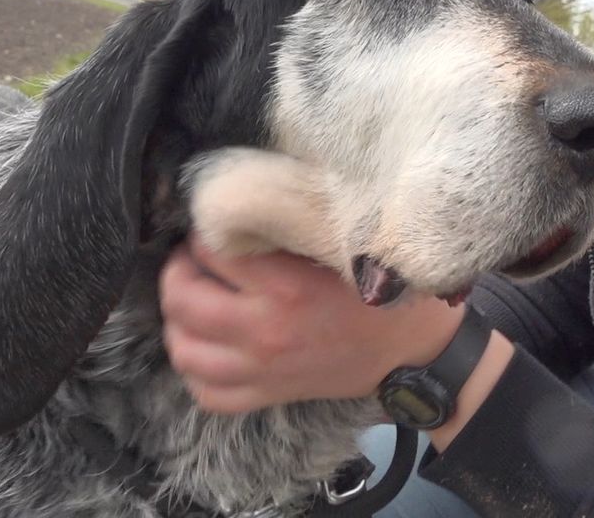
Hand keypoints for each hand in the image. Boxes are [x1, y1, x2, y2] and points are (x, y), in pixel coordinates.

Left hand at [159, 234, 464, 413]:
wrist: (414, 351)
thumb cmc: (388, 290)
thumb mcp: (346, 245)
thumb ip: (296, 225)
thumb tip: (252, 198)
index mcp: (287, 288)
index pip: (212, 249)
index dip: (207, 228)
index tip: (218, 222)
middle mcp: (266, 331)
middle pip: (182, 301)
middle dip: (178, 271)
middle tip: (194, 257)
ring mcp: (262, 369)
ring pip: (184, 350)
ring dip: (179, 321)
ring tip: (194, 300)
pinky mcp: (268, 394)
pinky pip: (206, 392)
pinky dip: (196, 371)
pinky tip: (208, 346)